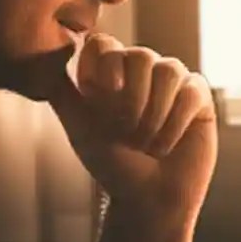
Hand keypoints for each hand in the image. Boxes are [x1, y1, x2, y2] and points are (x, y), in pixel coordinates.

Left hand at [51, 34, 217, 222]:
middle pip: (140, 55)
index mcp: (108, 72)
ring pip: (169, 70)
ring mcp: (173, 83)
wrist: (148, 198)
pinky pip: (191, 92)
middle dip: (132, 100)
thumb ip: (62, 91)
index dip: (105, 65)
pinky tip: (166, 146)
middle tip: (126, 134)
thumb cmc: (112, 164)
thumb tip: (41, 58)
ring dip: (154, 114)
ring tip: (147, 144)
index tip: (104, 94)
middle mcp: (141, 71)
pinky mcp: (198, 98)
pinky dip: (175, 123)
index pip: (104, 43)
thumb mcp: (79, 127)